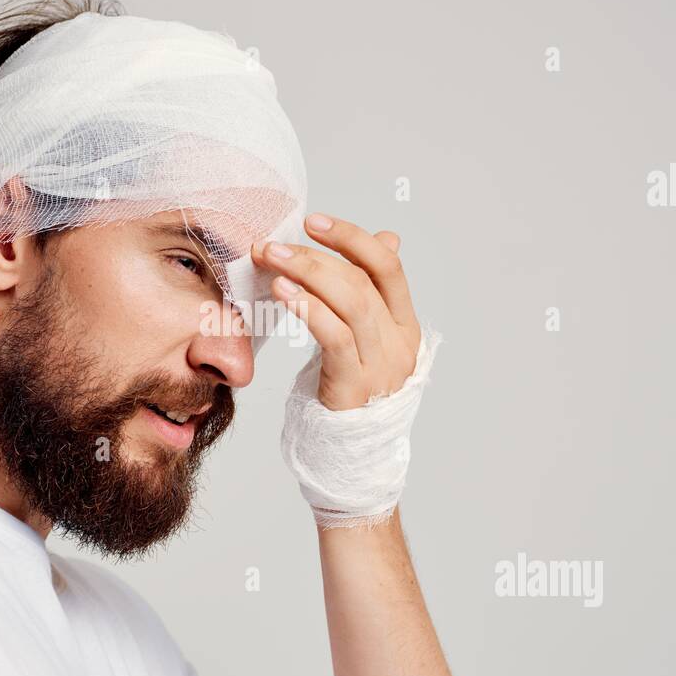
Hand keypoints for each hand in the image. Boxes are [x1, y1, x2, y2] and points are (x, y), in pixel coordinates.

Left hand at [253, 213, 421, 409]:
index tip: (313, 221)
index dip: (352, 238)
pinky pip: (335, 336)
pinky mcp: (355, 386)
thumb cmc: (352, 389)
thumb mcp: (367, 338)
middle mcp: (399, 342)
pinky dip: (308, 308)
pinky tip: (282, 292)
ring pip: (352, 303)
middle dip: (314, 255)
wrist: (353, 454)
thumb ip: (373, 291)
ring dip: (307, 274)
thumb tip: (388, 238)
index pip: (387, 266)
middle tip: (273, 244)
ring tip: (271, 260)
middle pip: (362, 281)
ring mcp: (381, 365)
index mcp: (405, 325)